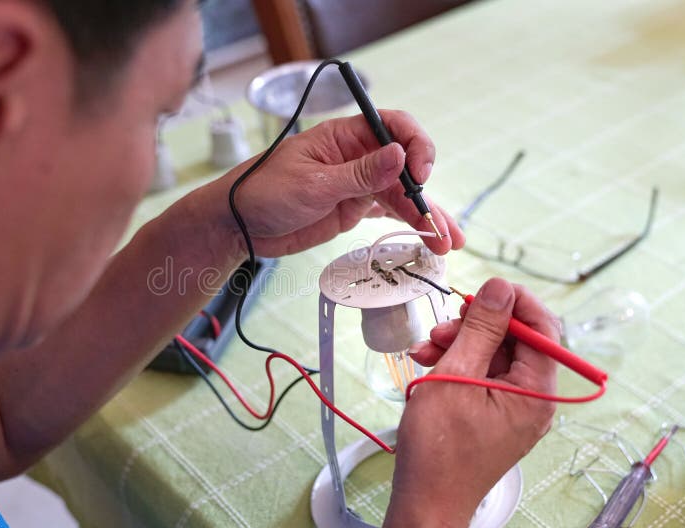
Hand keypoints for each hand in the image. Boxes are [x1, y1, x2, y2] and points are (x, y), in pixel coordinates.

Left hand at [205, 111, 464, 257]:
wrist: (238, 225)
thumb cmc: (263, 191)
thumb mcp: (312, 184)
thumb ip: (359, 174)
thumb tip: (401, 155)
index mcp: (345, 137)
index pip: (393, 126)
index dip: (415, 145)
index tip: (419, 173)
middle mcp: (357, 157)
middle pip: (405, 166)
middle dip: (427, 194)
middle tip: (440, 226)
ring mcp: (357, 185)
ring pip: (402, 195)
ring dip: (425, 216)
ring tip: (446, 243)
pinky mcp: (353, 210)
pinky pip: (388, 213)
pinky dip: (409, 224)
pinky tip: (430, 239)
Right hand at [383, 278, 557, 527]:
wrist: (425, 500)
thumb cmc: (440, 449)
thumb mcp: (456, 376)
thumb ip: (481, 329)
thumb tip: (501, 289)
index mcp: (536, 392)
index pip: (543, 329)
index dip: (516, 302)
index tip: (485, 289)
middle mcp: (532, 400)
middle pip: (514, 341)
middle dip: (475, 327)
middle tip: (442, 327)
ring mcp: (512, 408)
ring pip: (492, 356)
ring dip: (458, 345)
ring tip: (425, 349)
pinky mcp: (493, 415)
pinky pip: (481, 376)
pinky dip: (456, 365)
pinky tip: (428, 363)